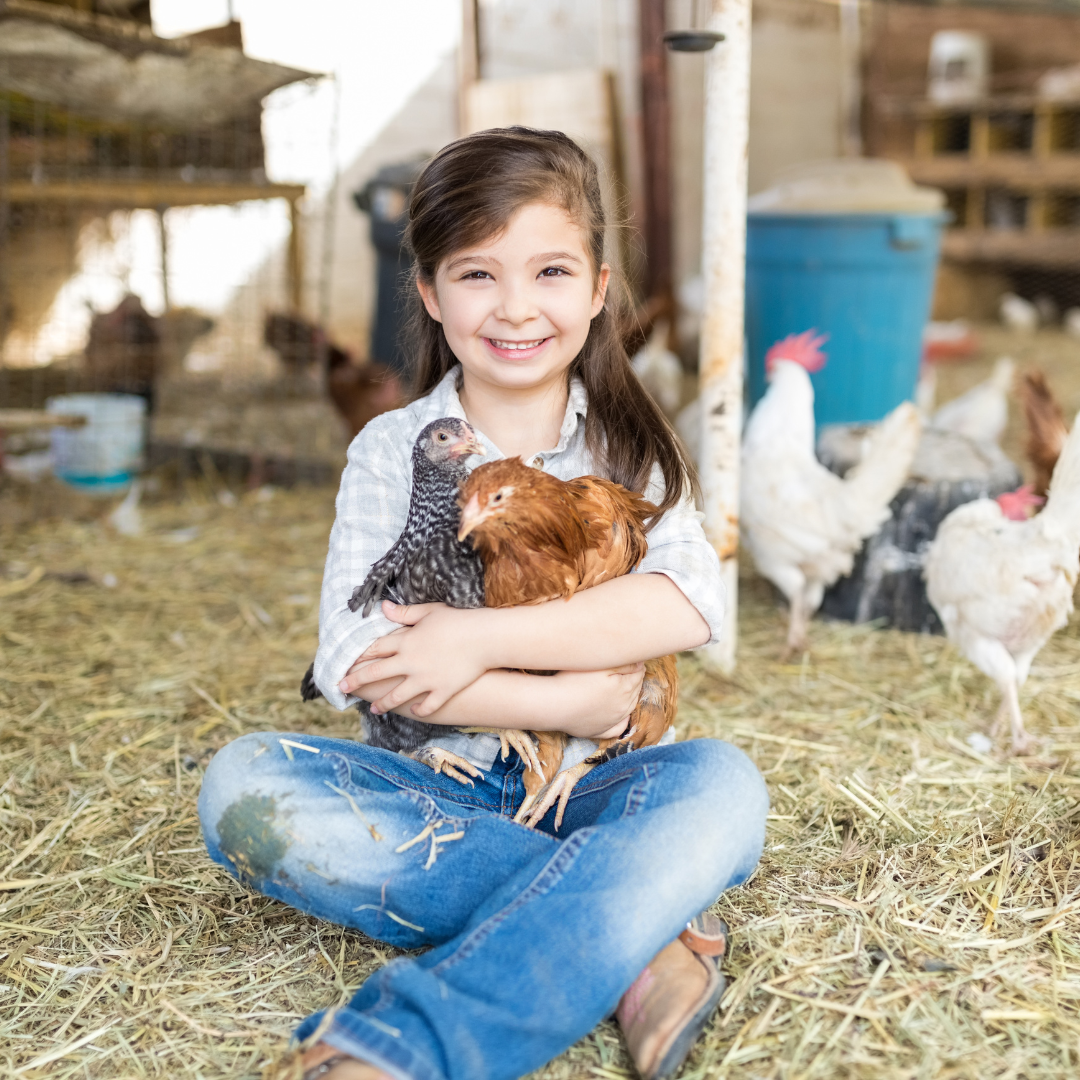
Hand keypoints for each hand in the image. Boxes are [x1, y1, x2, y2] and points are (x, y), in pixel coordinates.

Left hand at [339, 601, 490, 717]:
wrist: (485, 638)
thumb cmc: (458, 620)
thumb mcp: (429, 612)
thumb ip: (404, 613)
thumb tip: (383, 607)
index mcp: (406, 641)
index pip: (375, 649)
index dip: (358, 656)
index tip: (344, 663)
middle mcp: (410, 662)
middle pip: (377, 673)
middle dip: (356, 681)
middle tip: (342, 687)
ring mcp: (425, 679)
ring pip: (397, 695)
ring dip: (383, 703)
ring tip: (374, 709)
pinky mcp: (442, 690)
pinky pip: (426, 706)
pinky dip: (419, 710)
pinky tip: (413, 712)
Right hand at [548, 663, 644, 739]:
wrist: (553, 705)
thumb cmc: (573, 681)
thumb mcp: (601, 665)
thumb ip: (625, 663)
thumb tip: (641, 663)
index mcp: (625, 689)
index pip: (638, 673)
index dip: (636, 664)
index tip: (632, 658)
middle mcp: (623, 707)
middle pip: (635, 690)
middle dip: (634, 679)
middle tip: (630, 669)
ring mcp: (612, 721)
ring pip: (629, 707)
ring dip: (630, 697)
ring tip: (625, 686)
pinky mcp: (600, 731)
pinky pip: (618, 728)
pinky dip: (622, 721)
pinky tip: (620, 715)